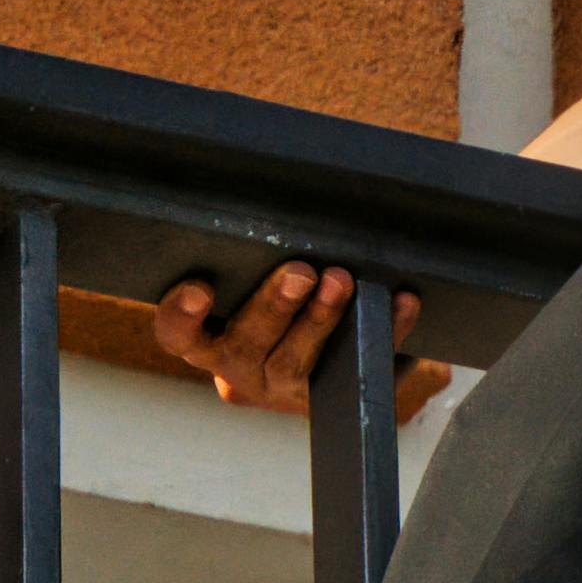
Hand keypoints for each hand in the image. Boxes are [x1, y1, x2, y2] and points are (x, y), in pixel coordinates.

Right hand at [152, 258, 445, 419]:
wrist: (322, 364)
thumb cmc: (275, 302)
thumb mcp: (249, 280)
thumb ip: (251, 252)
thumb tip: (277, 184)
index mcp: (207, 341)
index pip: (179, 335)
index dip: (182, 315)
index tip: (200, 287)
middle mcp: (239, 370)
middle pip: (247, 342)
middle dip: (275, 305)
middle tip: (300, 272)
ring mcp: (286, 389)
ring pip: (299, 359)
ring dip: (323, 318)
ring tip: (343, 280)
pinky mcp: (337, 398)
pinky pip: (364, 368)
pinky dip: (388, 332)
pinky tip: (402, 302)